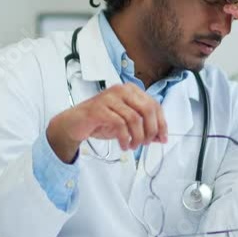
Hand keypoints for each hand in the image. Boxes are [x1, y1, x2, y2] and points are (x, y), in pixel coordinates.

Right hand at [47, 84, 167, 162]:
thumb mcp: (126, 124)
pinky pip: (119, 124)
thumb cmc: (101, 121)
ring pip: (134, 118)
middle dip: (151, 130)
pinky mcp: (99, 109)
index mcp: (131, 90)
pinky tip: (124, 146)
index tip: (162, 138)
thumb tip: (160, 137)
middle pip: (147, 109)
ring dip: (137, 137)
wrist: (74, 124)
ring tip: (133, 146)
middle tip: (147, 143)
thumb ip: (143, 128)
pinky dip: (125, 138)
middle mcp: (121, 90)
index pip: (154, 105)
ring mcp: (109, 98)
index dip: (161, 123)